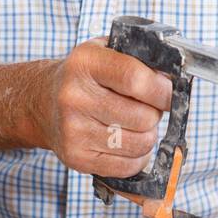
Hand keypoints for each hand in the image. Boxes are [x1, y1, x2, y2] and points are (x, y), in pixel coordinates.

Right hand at [33, 37, 172, 176]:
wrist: (42, 102)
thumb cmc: (84, 76)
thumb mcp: (104, 51)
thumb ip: (138, 58)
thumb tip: (175, 78)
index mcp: (85, 63)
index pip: (136, 79)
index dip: (163, 90)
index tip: (169, 92)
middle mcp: (74, 97)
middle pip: (142, 116)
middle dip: (155, 113)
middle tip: (146, 107)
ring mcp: (73, 130)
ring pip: (139, 143)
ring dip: (147, 135)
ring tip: (135, 123)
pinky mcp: (76, 158)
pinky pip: (128, 166)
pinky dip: (137, 156)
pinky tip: (126, 142)